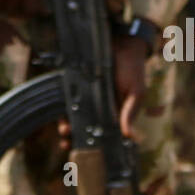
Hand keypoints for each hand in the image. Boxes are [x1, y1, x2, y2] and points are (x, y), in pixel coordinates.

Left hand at [57, 32, 149, 150]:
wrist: (122, 41)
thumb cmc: (133, 68)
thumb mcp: (136, 92)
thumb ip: (130, 112)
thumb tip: (131, 137)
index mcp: (115, 112)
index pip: (103, 132)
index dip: (94, 144)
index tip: (86, 153)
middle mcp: (99, 105)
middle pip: (85, 126)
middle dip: (76, 136)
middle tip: (68, 142)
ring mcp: (87, 94)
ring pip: (74, 114)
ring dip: (67, 124)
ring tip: (63, 131)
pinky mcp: (77, 83)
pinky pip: (67, 97)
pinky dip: (62, 106)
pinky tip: (59, 113)